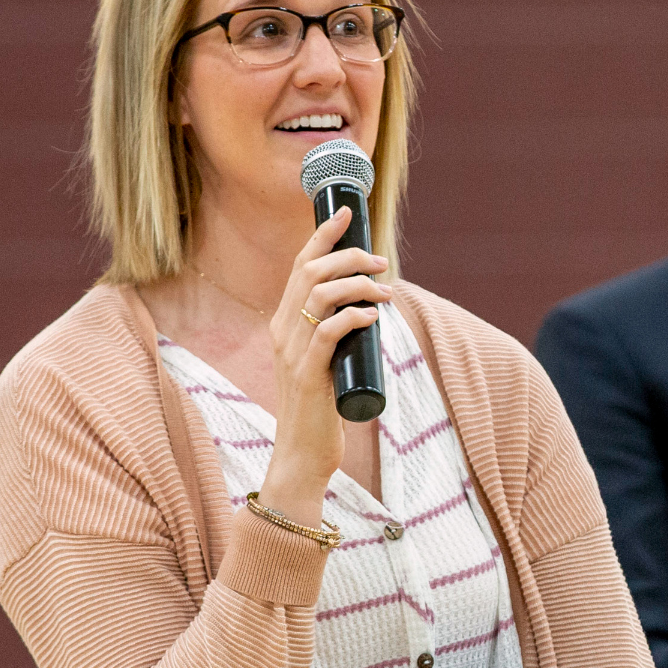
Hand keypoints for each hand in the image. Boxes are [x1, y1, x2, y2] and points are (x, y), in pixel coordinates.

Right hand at [255, 206, 390, 521]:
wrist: (302, 454)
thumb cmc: (319, 408)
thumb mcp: (325, 360)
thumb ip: (336, 334)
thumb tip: (369, 309)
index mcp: (284, 323)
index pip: (301, 265)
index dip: (323, 234)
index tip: (348, 213)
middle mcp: (282, 331)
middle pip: (310, 272)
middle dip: (349, 256)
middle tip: (382, 262)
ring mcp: (292, 352)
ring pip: (319, 296)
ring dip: (357, 285)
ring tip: (385, 292)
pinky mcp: (306, 375)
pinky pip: (328, 334)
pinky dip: (353, 318)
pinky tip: (374, 316)